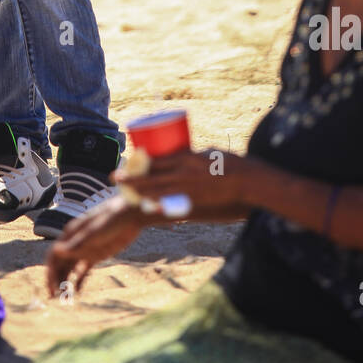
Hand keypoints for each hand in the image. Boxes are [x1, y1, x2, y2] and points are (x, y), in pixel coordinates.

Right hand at [45, 194, 144, 295]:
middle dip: (56, 281)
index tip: (52, 289)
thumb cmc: (112, 218)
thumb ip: (78, 242)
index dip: (50, 272)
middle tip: (57, 298)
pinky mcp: (96, 255)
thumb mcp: (95, 231)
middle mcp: (75, 243)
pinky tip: (78, 293)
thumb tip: (57, 250)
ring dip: (66, 282)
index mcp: (71, 234)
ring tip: (66, 299)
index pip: (54, 255)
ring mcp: (85, 250)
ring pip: (70, 269)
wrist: (131, 214)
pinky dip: (79, 282)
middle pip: (60, 264)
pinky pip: (84, 271)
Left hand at [114, 147, 244, 217]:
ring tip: (124, 193)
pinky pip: (171, 204)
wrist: (247, 180)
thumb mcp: (208, 154)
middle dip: (131, 178)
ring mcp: (187, 187)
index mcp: (185, 157)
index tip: (127, 161)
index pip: (157, 159)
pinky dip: (158, 206)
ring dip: (138, 192)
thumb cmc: (231, 163)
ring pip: (156, 190)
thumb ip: (194, 158)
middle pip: (151, 175)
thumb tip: (185, 157)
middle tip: (115, 178)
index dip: (139, 161)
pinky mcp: (195, 200)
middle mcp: (182, 171)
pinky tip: (147, 208)